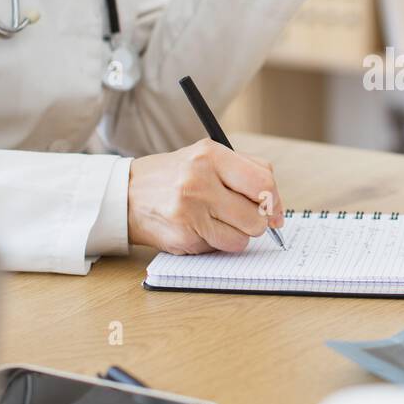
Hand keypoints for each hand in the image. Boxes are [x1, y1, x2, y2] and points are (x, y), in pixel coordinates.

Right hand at [126, 140, 285, 253]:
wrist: (126, 195)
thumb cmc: (175, 176)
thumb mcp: (206, 157)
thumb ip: (246, 172)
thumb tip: (277, 209)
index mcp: (210, 155)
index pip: (263, 182)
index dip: (275, 201)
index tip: (274, 210)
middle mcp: (199, 181)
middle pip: (257, 216)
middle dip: (256, 221)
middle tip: (242, 216)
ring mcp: (190, 211)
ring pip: (242, 238)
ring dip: (237, 234)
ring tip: (216, 220)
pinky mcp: (183, 236)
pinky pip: (220, 248)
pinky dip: (217, 243)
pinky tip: (200, 229)